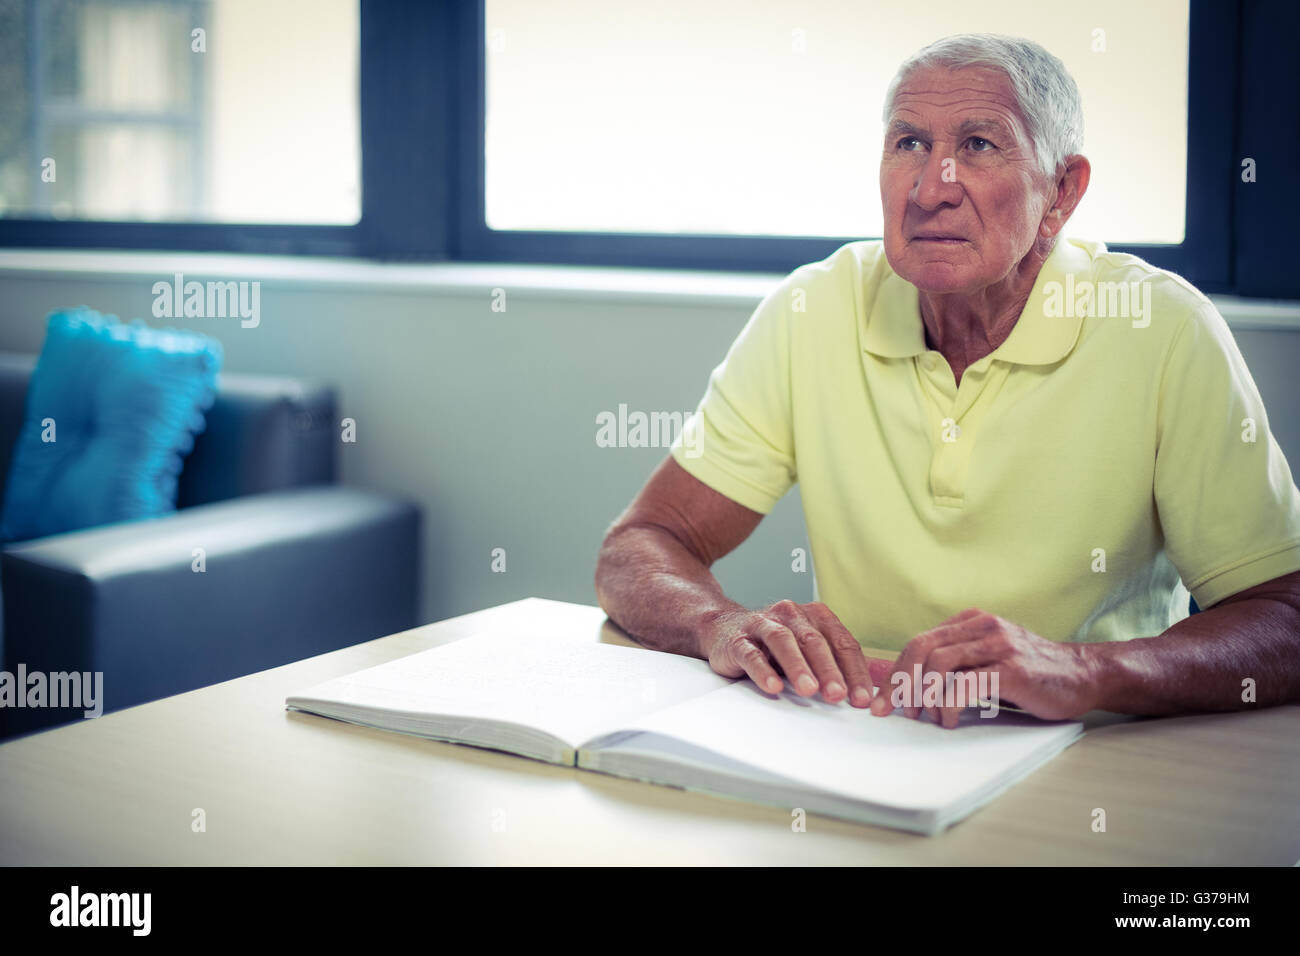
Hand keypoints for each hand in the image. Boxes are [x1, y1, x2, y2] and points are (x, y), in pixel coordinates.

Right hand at [698, 600, 891, 706]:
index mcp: (815, 616)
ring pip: (783, 641)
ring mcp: (763, 624)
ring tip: (809, 689)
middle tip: (839, 696)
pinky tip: (773, 687)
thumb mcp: (807, 650)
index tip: (863, 699)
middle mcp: (791, 614)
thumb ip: (834, 665)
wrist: (723, 629)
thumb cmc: (775, 647)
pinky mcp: (738, 639)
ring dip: (798, 666)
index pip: (842, 643)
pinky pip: (751, 654)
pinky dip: (762, 670)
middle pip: (815, 641)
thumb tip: (871, 694)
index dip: (855, 671)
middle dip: (829, 670)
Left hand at [869, 608, 1098, 727]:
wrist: (1084, 675)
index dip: (895, 672)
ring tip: (929, 718)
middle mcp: (981, 626)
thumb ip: (958, 661)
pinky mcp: (1012, 668)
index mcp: (971, 621)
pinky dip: (948, 704)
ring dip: (925, 696)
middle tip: (895, 713)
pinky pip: (966, 683)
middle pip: (921, 648)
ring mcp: (997, 645)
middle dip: (900, 684)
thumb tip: (911, 686)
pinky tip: (950, 720)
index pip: (918, 642)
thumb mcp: (989, 658)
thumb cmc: (1033, 673)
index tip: (883, 702)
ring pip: (938, 663)